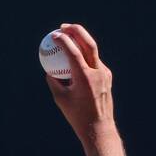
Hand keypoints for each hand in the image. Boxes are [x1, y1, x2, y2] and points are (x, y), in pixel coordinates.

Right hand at [44, 24, 113, 141]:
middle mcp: (97, 72)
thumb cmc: (77, 117)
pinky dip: (85, 57)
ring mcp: (104, 73)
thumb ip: (54, 82)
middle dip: (76, 30)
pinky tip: (77, 57)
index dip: (63, 40)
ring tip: (69, 38)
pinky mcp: (108, 76)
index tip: (54, 35)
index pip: (73, 51)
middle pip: (88, 43)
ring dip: (81, 41)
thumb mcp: (60, 100)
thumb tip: (48, 70)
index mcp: (84, 78)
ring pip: (93, 51)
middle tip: (64, 26)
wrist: (99, 129)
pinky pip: (95, 62)